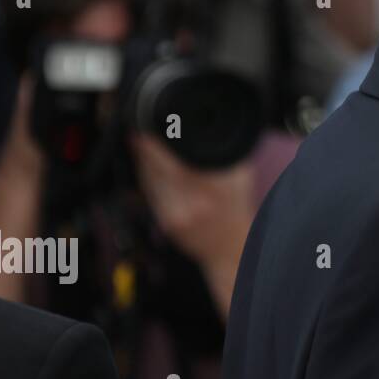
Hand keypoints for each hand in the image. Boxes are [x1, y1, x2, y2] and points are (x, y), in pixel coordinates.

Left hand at [130, 133, 253, 268]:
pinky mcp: (167, 223)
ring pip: (150, 183)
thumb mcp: (239, 176)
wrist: (232, 246)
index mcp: (214, 189)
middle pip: (156, 172)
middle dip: (144, 152)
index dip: (152, 148)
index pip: (172, 164)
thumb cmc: (236, 209)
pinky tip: (149, 170)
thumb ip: (223, 155)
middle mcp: (194, 204)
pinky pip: (151, 195)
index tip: (142, 134)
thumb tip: (195, 132)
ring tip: (142, 149)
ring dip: (143, 165)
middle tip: (138, 136)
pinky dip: (147, 180)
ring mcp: (178, 216)